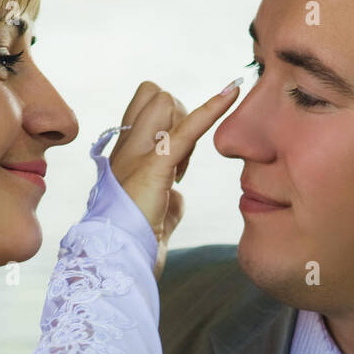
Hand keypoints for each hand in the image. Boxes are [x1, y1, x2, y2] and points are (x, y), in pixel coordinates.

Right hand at [108, 80, 240, 277]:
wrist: (119, 261)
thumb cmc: (134, 243)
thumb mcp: (153, 213)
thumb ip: (165, 196)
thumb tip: (176, 193)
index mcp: (125, 155)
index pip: (145, 109)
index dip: (169, 122)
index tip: (180, 159)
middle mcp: (126, 147)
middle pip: (153, 95)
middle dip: (179, 115)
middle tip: (184, 157)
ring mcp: (137, 153)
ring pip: (165, 101)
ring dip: (187, 124)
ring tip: (183, 170)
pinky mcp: (154, 166)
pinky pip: (186, 127)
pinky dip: (212, 108)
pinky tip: (233, 91)